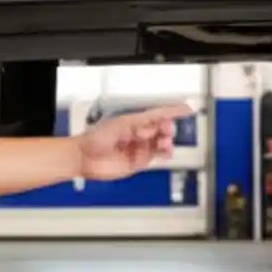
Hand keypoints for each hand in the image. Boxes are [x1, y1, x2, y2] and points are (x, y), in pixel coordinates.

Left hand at [75, 103, 194, 179]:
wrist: (85, 157)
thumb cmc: (96, 138)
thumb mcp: (123, 124)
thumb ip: (143, 122)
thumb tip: (160, 119)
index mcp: (133, 121)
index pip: (157, 114)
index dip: (172, 112)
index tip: (186, 109)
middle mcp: (137, 134)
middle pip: (161, 130)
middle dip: (167, 128)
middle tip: (167, 129)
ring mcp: (138, 148)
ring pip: (160, 144)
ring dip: (166, 142)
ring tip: (165, 142)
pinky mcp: (137, 162)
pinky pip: (155, 157)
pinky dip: (162, 154)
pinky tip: (165, 152)